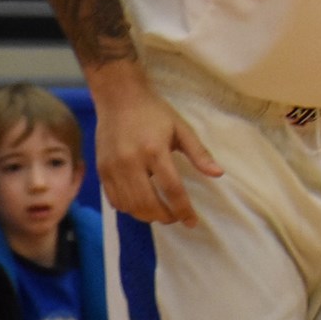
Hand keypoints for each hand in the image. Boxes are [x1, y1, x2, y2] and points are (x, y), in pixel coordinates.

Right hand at [91, 62, 222, 224]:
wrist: (119, 97)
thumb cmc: (154, 112)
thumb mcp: (181, 128)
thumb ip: (199, 153)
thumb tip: (219, 174)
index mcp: (154, 150)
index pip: (172, 189)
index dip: (183, 210)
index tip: (192, 222)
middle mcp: (131, 162)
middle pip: (148, 203)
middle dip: (165, 216)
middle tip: (175, 218)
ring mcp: (113, 168)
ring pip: (130, 206)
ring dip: (147, 216)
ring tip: (160, 213)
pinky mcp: (101, 170)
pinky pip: (114, 200)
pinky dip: (129, 209)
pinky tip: (140, 205)